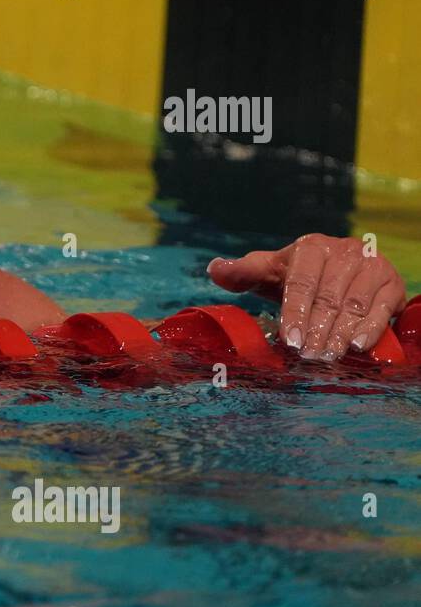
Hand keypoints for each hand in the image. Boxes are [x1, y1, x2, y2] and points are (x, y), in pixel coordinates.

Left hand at [206, 233, 407, 361]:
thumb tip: (214, 269)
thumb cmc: (299, 275)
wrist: (346, 270)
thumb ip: (243, 272)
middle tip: (306, 357)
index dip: (294, 312)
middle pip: (328, 298)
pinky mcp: (392, 283)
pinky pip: (382, 309)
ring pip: (354, 306)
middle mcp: (345, 252)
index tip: (289, 339)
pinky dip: (370, 329)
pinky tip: (357, 347)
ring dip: (339, 335)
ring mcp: (372, 266)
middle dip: (315, 330)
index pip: (302, 283)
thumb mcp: (270, 271)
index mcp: (312, 248)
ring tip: (325, 358)